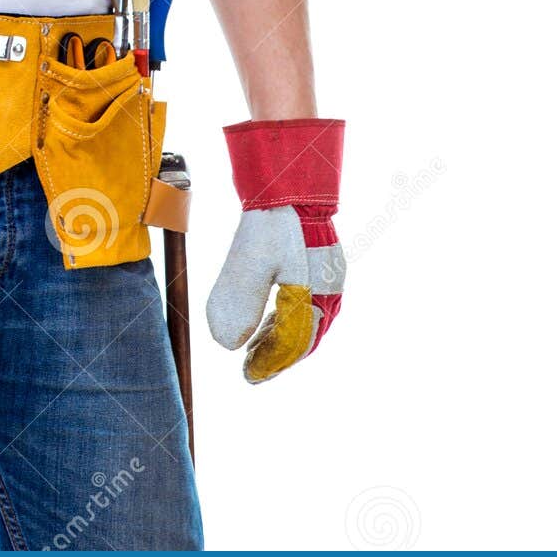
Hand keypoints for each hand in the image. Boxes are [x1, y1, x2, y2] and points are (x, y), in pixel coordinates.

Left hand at [205, 118, 345, 383]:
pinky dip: (284, 317)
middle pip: (304, 335)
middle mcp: (329, 289)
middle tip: (251, 371)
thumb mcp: (249, 264)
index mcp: (318, 294)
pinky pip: (304, 301)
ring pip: (305, 320)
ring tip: (255, 351)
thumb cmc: (271, 221)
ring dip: (280, 338)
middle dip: (277, 356)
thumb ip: (240, 304)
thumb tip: (227, 345)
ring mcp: (326, 276)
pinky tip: (266, 323)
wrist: (288, 180)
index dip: (271, 363)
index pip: (295, 343)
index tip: (248, 376)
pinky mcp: (316, 263)